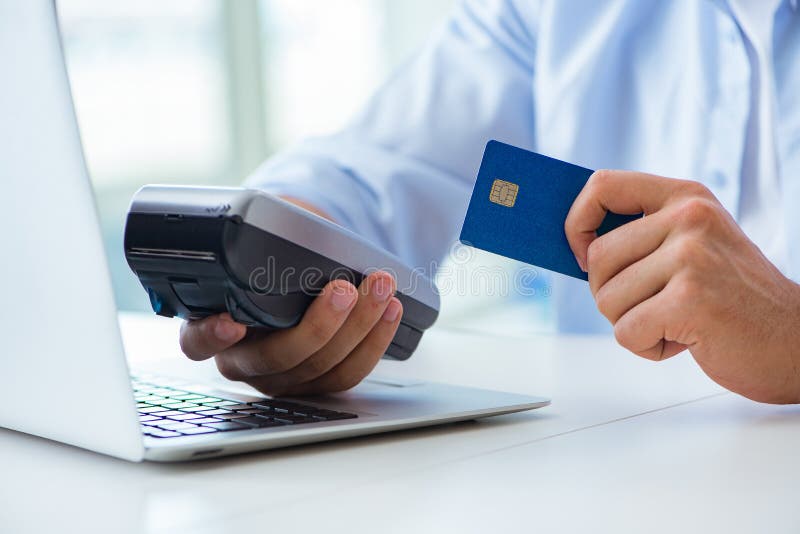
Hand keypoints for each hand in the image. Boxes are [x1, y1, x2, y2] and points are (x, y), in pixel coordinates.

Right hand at [178, 196, 402, 396]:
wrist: (292, 275)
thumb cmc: (268, 260)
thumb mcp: (253, 249)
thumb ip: (254, 247)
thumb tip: (286, 226)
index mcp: (211, 328)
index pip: (197, 341)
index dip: (212, 336)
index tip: (232, 322)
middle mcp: (243, 362)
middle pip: (278, 357)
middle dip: (319, 325)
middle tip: (343, 289)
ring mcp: (281, 378)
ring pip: (321, 368)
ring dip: (359, 328)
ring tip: (381, 289)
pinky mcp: (316, 382)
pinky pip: (347, 373)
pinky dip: (375, 341)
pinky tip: (390, 312)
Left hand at [565, 170, 799, 403]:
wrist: (793, 342)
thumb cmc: (732, 298)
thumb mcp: (693, 244)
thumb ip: (643, 234)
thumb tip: (574, 244)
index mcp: (686, 197)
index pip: (603, 185)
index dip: (577, 221)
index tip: (581, 254)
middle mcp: (690, 218)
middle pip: (597, 258)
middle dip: (611, 294)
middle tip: (652, 305)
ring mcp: (692, 256)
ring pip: (607, 299)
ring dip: (632, 324)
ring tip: (676, 321)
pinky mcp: (690, 299)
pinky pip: (626, 331)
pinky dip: (646, 347)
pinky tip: (684, 340)